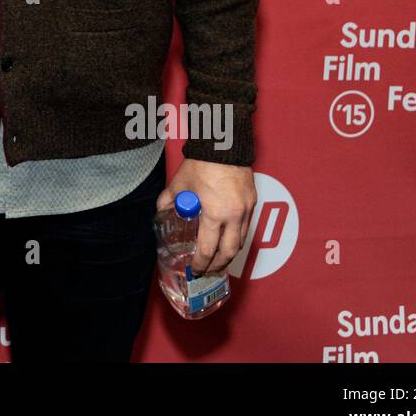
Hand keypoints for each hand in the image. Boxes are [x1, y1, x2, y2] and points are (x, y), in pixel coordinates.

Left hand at [156, 159, 254, 276]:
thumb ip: (168, 200)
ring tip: (219, 259)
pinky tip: (229, 238)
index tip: (195, 269)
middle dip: (218, 265)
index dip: (200, 263)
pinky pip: (247, 227)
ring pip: (241, 241)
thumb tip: (162, 211)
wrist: (223, 145)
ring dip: (230, 253)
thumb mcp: (179, 184)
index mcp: (214, 215)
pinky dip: (238, 237)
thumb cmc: (201, 165)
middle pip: (229, 252)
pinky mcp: (253, 201)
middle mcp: (234, 216)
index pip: (208, 249)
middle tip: (209, 270)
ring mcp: (247, 210)